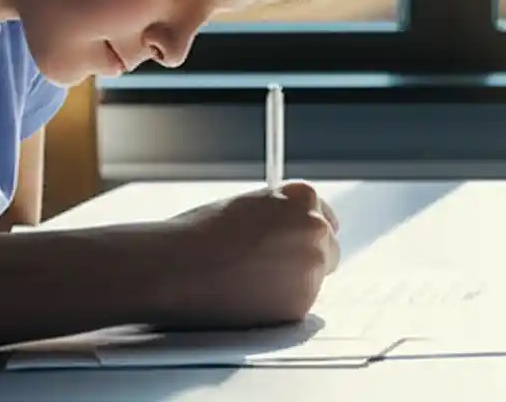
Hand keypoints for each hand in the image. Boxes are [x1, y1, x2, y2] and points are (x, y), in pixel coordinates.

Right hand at [158, 181, 340, 328]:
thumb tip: (285, 230)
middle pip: (327, 248)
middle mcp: (315, 230)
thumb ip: (277, 214)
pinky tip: (248, 297)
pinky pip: (297, 305)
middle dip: (304, 257)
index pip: (323, 215)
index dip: (302, 230)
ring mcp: (312, 268)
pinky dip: (279, 305)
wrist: (178, 266)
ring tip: (247, 281)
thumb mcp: (247, 205)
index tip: (290, 241)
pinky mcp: (300, 304)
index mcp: (303, 199)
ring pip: (312, 280)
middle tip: (269, 266)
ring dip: (291, 282)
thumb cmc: (200, 233)